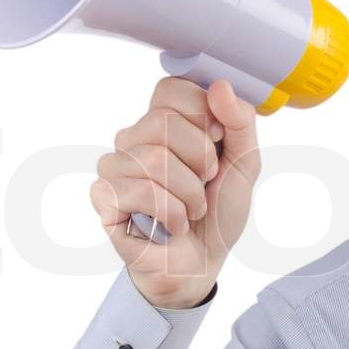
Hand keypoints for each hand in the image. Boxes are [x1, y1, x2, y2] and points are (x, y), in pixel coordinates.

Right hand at [90, 77, 261, 308]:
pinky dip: (170, 214)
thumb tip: (219, 86)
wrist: (201, 262)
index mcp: (165, 121)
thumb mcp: (244, 163)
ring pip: (154, 159)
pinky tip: (172, 225)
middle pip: (164, 122)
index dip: (202, 114)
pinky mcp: (104, 196)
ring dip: (189, 194)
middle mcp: (134, 137)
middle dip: (201, 160)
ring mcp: (115, 165)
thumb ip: (240, 123)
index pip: (171, 88)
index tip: (217, 142)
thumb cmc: (218, 211)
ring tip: (192, 209)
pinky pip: (139, 191)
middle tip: (205, 183)